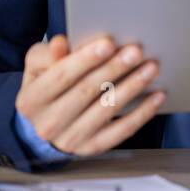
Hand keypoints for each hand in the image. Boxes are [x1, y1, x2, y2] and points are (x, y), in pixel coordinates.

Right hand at [14, 33, 164, 156]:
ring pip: (107, 110)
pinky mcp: (93, 147)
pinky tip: (157, 95)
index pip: (61, 76)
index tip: (109, 43)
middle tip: (136, 52)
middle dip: (114, 69)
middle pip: (87, 91)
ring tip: (150, 68)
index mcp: (32, 100)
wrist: (43, 125)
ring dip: (132, 87)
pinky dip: (142, 113)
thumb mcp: (37, 67)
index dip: (85, 59)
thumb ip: (47, 54)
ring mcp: (71, 139)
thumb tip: (61, 44)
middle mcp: (49, 123)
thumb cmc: (46, 87)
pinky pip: (122, 131)